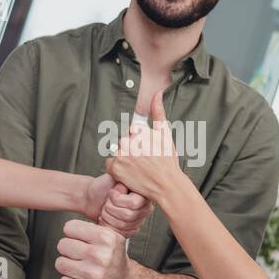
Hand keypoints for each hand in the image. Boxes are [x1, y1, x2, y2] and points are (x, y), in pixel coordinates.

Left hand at [55, 219, 126, 278]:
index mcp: (106, 238)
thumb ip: (90, 227)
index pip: (69, 227)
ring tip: (79, 266)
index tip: (78, 238)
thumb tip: (68, 226)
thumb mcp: (109, 236)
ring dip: (67, 266)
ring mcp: (93, 275)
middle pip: (62, 245)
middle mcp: (100, 256)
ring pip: (60, 263)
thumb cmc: (113, 258)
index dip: (72, 233)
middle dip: (68, 249)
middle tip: (78, 254)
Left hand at [83, 173, 151, 237]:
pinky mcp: (131, 229)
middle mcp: (144, 206)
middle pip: (129, 216)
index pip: (134, 203)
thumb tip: (132, 173)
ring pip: (124, 225)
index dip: (118, 200)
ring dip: (108, 217)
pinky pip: (124, 233)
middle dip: (111, 208)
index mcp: (142, 192)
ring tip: (105, 209)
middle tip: (106, 202)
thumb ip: (125, 173)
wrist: (92, 197)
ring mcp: (139, 219)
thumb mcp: (114, 174)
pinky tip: (106, 219)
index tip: (112, 192)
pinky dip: (110, 226)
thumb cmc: (102, 185)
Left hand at [104, 88, 182, 203]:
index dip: (139, 143)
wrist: (167, 185)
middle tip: (143, 162)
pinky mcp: (115, 167)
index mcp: (140, 130)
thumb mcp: (165, 134)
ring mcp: (121, 154)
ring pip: (117, 152)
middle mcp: (129, 140)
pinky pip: (110, 164)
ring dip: (124, 159)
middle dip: (131, 150)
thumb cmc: (168, 161)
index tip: (146, 152)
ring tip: (137, 168)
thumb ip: (158, 113)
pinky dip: (117, 169)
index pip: (132, 132)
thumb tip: (156, 94)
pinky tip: (130, 173)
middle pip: (123, 142)